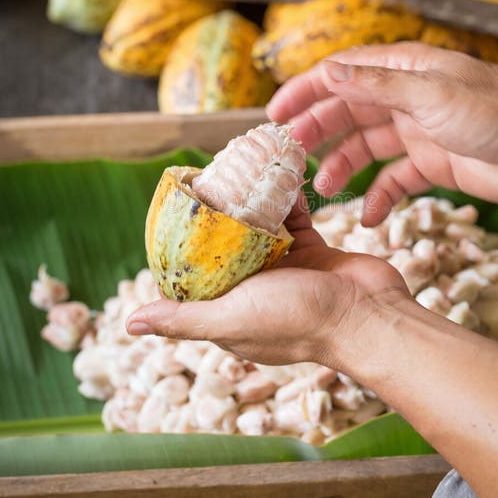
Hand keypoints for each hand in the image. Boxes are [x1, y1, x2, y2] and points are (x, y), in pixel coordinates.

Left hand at [126, 196, 408, 367]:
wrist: (369, 315)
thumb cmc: (298, 321)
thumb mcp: (231, 318)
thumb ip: (184, 319)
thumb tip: (129, 325)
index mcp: (231, 313)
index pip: (195, 283)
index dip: (182, 256)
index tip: (173, 221)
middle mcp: (256, 293)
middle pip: (227, 252)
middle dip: (216, 222)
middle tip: (204, 186)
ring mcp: (287, 271)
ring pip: (260, 232)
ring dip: (251, 205)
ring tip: (236, 172)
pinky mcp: (315, 252)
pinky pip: (294, 220)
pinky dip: (286, 201)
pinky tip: (275, 174)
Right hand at [267, 42, 497, 225]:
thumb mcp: (432, 95)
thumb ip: (378, 85)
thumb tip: (328, 72)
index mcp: (403, 70)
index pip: (341, 74)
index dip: (304, 91)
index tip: (274, 115)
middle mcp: (405, 99)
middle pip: (346, 112)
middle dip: (316, 133)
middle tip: (289, 160)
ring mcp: (417, 133)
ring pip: (365, 148)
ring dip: (342, 168)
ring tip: (324, 191)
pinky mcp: (432, 165)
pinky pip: (394, 181)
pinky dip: (378, 196)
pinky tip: (368, 215)